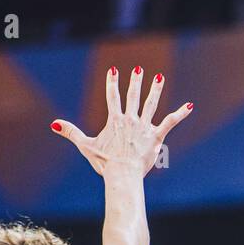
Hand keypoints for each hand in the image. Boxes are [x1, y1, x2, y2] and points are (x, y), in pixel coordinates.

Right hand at [51, 66, 192, 176]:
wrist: (122, 174)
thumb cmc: (104, 163)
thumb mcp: (86, 146)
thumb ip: (71, 132)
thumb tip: (54, 124)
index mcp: (115, 121)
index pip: (112, 98)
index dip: (112, 83)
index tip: (113, 71)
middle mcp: (130, 120)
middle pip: (133, 96)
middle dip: (135, 82)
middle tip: (138, 69)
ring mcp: (144, 127)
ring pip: (151, 104)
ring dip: (155, 90)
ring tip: (159, 78)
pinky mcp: (156, 136)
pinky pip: (170, 122)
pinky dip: (180, 114)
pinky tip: (189, 106)